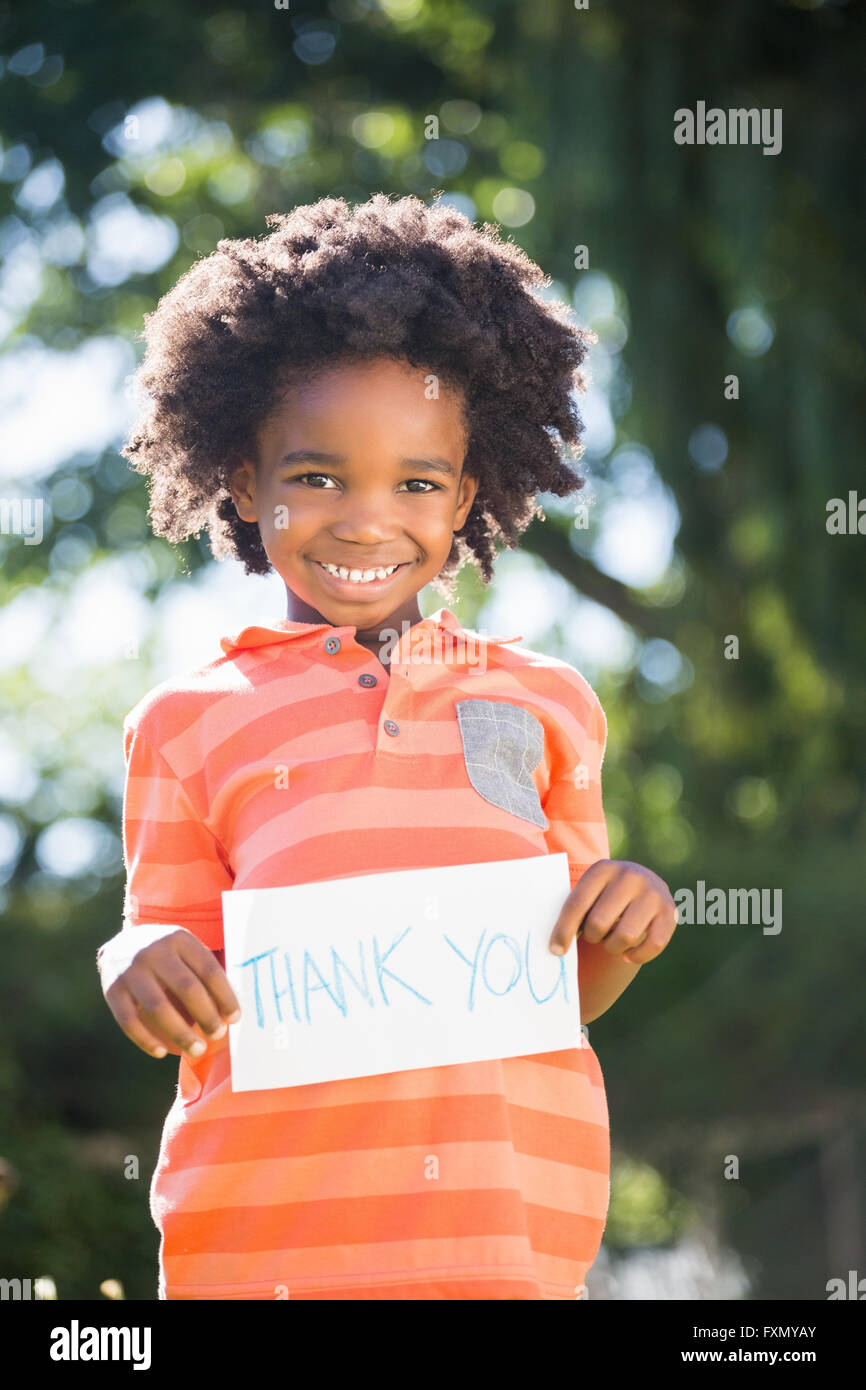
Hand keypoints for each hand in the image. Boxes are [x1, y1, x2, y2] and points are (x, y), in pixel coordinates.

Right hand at [99, 924, 240, 1060]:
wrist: (121, 944)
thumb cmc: (167, 955)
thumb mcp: (186, 951)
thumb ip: (205, 974)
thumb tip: (230, 1012)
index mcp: (179, 939)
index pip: (209, 970)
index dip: (225, 996)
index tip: (235, 1017)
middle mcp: (154, 951)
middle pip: (186, 988)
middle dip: (206, 1016)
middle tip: (218, 1035)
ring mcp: (130, 970)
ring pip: (158, 1007)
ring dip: (180, 1033)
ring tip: (197, 1050)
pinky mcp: (112, 990)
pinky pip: (129, 1021)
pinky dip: (146, 1040)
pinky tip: (161, 1052)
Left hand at [549, 859, 676, 964]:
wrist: (641, 885)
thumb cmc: (604, 896)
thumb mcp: (589, 893)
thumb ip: (573, 913)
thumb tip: (557, 948)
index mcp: (603, 869)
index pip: (577, 904)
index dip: (563, 930)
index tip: (556, 951)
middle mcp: (630, 876)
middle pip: (599, 922)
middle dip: (592, 937)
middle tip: (595, 935)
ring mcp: (652, 892)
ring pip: (625, 936)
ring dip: (613, 947)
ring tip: (611, 941)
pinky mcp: (670, 911)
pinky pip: (652, 945)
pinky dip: (637, 956)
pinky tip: (628, 954)